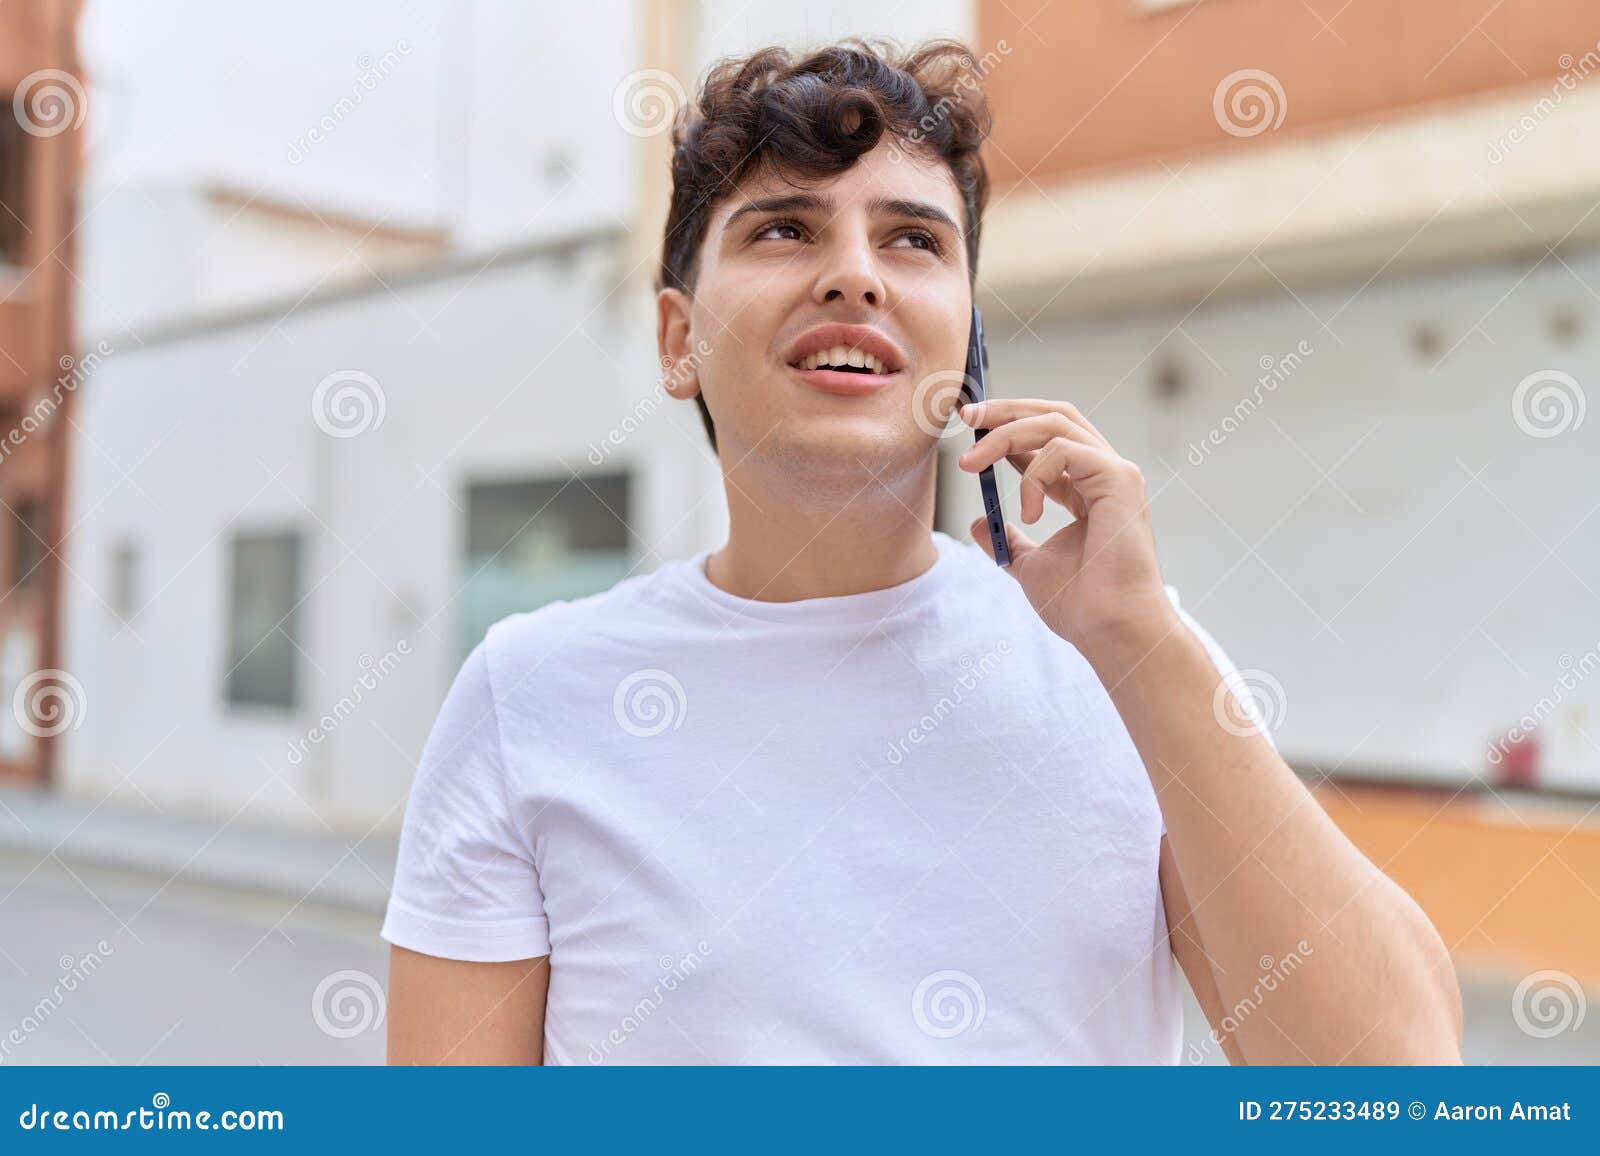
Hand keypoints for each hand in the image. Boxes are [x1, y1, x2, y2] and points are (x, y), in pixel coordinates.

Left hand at [957, 399, 1177, 654]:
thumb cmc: (1081, 605)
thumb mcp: (1029, 566)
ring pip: (1056, 423)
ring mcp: (1115, 473)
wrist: (1109, 629)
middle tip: (967, 414)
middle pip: (1054, 415)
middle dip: (1006, 409)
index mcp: (1087, 488)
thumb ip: (1010, 541)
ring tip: (972, 464)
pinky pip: (1063, 451)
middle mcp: (1104, 473)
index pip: (1047, 437)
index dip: (1007, 426)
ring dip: (1005, 434)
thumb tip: (978, 523)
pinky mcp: (1119, 480)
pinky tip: (1029, 514)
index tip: (969, 427)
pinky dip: (1034, 475)